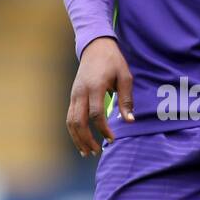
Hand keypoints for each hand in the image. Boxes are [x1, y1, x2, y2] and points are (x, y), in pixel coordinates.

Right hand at [66, 36, 134, 156]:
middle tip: (97, 152)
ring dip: (78, 139)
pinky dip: (74, 132)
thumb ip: (127, 99)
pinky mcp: (72, 97)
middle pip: (79, 121)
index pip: (96, 114)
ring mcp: (74, 95)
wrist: (95, 47)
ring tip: (87, 152)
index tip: (112, 139)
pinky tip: (81, 142)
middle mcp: (81, 92)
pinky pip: (70, 117)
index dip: (103, 129)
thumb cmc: (113, 62)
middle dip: (87, 139)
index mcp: (95, 87)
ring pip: (70, 122)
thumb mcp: (125, 77)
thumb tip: (130, 121)